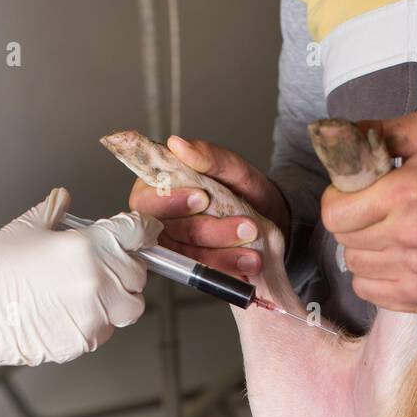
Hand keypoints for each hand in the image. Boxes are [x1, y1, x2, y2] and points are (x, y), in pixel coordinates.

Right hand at [0, 188, 162, 374]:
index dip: (142, 230)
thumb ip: (53, 211)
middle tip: (102, 263)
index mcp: (86, 248)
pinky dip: (98, 319)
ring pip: (130, 307)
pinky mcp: (87, 341)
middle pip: (138, 274)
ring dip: (118, 297)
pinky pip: (108, 329)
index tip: (143, 230)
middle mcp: (97, 283)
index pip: (134, 233)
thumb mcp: (23, 228)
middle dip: (126, 267)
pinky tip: (70, 309)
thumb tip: (64, 199)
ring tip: (87, 289)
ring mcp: (95, 315)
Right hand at [128, 135, 290, 280]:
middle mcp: (161, 220)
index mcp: (158, 188)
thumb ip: (208, 155)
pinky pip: (203, 271)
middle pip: (170, 231)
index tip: (202, 198)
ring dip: (223, 253)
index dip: (170, 201)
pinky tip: (248, 261)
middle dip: (208, 230)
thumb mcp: (232, 167)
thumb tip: (178, 144)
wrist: (270, 216)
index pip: (146, 200)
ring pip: (188, 254)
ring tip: (254, 246)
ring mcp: (176, 246)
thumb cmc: (242, 189)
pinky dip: (227, 267)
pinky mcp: (193, 267)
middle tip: (245, 226)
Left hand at [321, 112, 416, 311]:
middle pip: (343, 239)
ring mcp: (413, 272)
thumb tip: (342, 138)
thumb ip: (384, 130)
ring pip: (354, 265)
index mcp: (406, 193)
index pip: (336, 213)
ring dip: (363, 249)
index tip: (351, 195)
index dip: (336, 201)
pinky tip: (393, 258)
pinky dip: (372, 275)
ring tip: (387, 235)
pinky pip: (366, 291)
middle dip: (351, 222)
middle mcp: (408, 236)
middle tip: (374, 213)